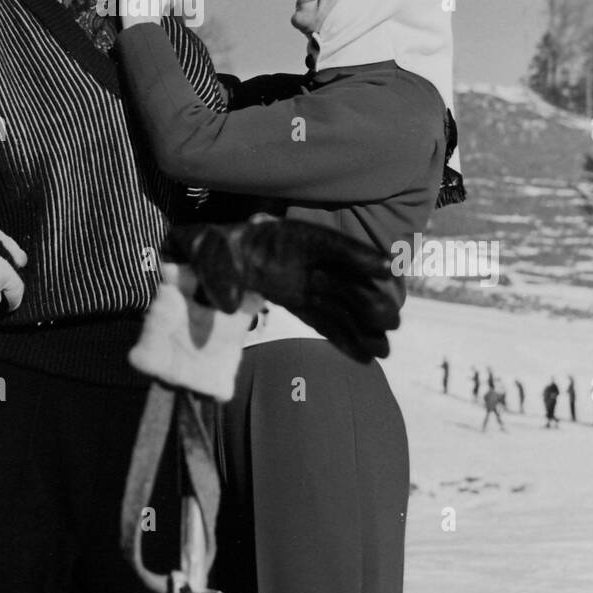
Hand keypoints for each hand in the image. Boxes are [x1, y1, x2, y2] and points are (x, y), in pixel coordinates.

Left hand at [164, 216, 400, 362]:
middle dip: (368, 298)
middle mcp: (303, 259)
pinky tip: (365, 355)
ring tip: (384, 350)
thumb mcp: (202, 248)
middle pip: (342, 278)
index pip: (327, 243)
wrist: (203, 256)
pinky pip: (326, 319)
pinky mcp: (299, 300)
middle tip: (390, 321)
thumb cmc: (205, 245)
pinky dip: (345, 337)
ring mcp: (304, 282)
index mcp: (285, 237)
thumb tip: (230, 303)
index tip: (385, 268)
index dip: (356, 255)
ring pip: (340, 304)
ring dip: (363, 325)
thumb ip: (214, 270)